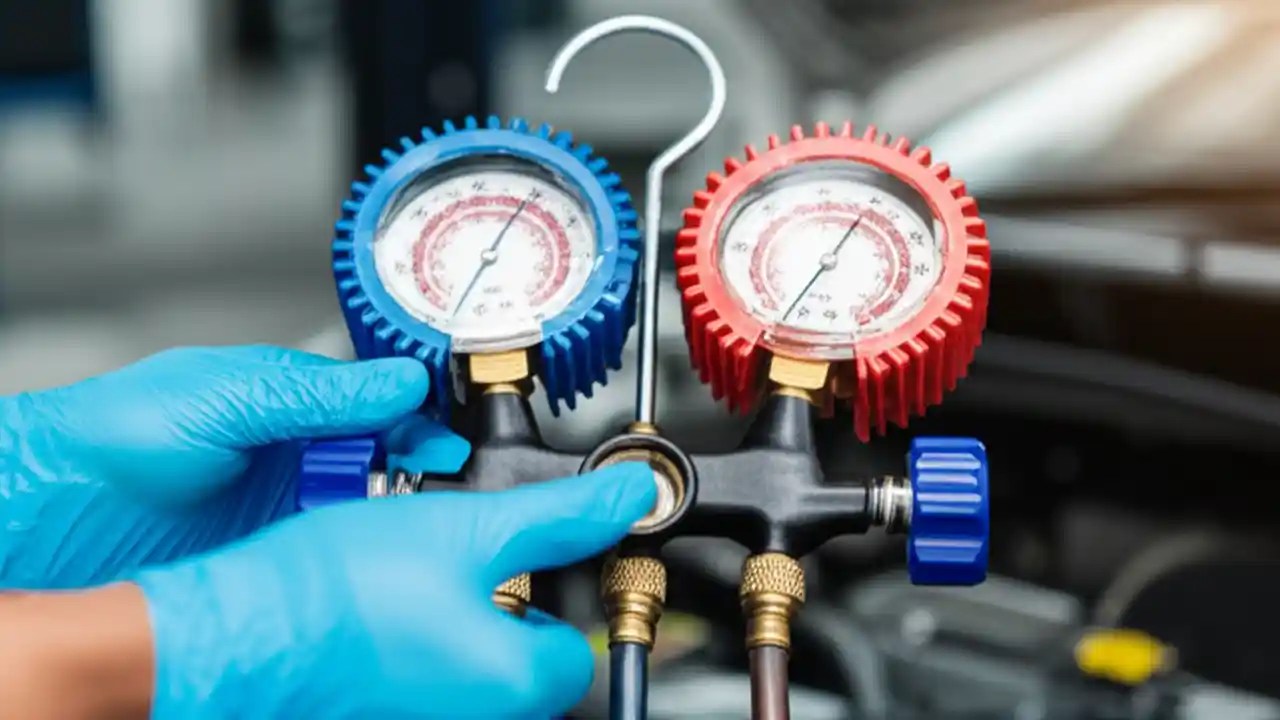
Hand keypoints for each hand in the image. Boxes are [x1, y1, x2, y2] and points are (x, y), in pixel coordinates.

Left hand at [0, 345, 467, 589]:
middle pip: (382, 457)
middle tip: (449, 486)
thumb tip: (399, 381)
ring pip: (364, 503)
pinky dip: (360, 548)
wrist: (54, 505)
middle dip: (421, 469)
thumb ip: (317, 395)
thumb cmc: (121, 432)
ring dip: (395, 511)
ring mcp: (285, 499)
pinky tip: (375, 552)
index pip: (378, 403)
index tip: (452, 442)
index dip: (420, 421)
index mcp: (291, 397)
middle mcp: (295, 447)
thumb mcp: (230, 399)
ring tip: (419, 523)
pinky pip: (333, 545)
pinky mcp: (272, 546)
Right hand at [136, 463, 655, 718]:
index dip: (552, 588)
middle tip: (451, 563)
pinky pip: (421, 682)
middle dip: (498, 607)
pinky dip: (411, 649)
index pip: (575, 646)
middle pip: (521, 660)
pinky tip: (376, 616)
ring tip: (406, 584)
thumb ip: (559, 517)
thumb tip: (627, 499)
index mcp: (516, 683)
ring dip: (450, 624)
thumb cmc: (333, 590)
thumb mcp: (466, 527)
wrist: (230, 630)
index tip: (520, 554)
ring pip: (467, 669)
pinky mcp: (381, 714)